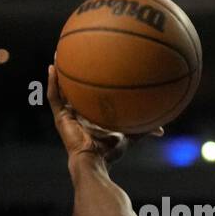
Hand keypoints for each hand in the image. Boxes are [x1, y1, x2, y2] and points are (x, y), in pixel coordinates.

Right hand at [47, 63, 161, 164]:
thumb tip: (161, 130)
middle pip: (72, 90)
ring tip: (59, 54)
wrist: (94, 160)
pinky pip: (53, 96)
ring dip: (58, 73)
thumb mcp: (130, 136)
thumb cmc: (111, 152)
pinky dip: (53, 82)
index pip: (88, 97)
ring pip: (59, 89)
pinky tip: (53, 67)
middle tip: (74, 55)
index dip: (89, 85)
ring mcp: (66, 115)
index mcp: (90, 117)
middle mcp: (77, 114)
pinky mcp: (59, 117)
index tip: (93, 68)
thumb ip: (143, 130)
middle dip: (73, 74)